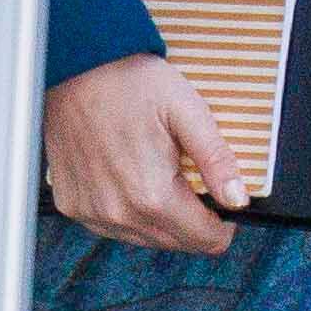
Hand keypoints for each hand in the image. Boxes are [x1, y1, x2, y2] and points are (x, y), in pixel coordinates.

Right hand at [46, 55, 245, 252]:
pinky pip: (112, 227)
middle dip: (193, 220)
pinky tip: (131, 180)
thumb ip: (217, 160)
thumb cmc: (131, 83)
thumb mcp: (188, 112)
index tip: (222, 202)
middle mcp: (118, 212)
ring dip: (160, 219)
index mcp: (152, 195)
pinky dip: (128, 212)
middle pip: (176, 243)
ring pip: (144, 238)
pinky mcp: (73, 205)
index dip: (223, 224)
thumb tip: (238, 199)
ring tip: (158, 175)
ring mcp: (91, 212)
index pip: (205, 240)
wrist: (77, 67)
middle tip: (190, 180)